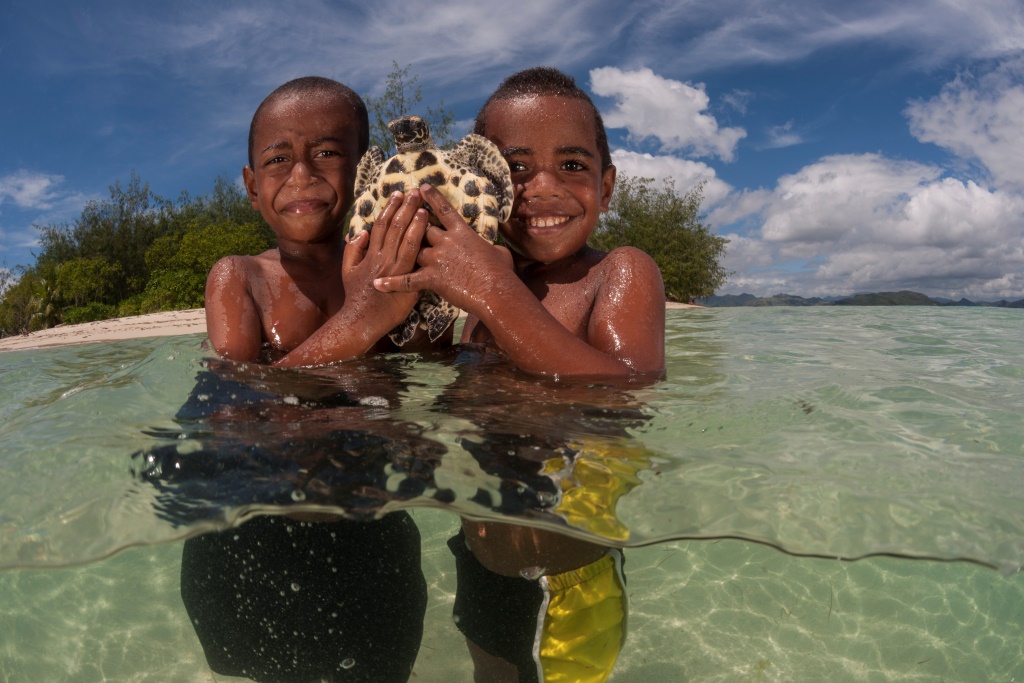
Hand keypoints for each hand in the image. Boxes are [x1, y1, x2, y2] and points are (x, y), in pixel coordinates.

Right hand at [343, 189, 427, 328]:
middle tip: (414, 192)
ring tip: (423, 206)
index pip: (381, 224)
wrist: (360, 321)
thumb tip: (360, 232)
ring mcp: (393, 268)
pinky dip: (419, 242)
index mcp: (370, 254)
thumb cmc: (356, 297)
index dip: (390, 208)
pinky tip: (428, 233)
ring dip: (414, 221)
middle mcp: (381, 257)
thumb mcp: (348, 271)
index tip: (398, 194)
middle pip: (395, 227)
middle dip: (405, 207)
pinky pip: (413, 257)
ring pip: (404, 239)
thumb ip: (353, 250)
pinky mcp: (404, 280)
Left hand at [373, 184, 515, 312]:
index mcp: (462, 232)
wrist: (496, 291)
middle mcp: (446, 242)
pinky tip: (377, 284)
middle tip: (403, 221)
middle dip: (413, 227)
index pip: (444, 210)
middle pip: (421, 229)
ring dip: (404, 253)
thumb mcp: (500, 254)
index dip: (431, 197)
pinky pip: (407, 280)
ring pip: (413, 251)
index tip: (421, 188)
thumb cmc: (502, 273)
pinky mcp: (432, 278)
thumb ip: (492, 248)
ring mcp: (437, 259)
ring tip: (389, 255)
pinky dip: (392, 283)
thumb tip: (496, 250)